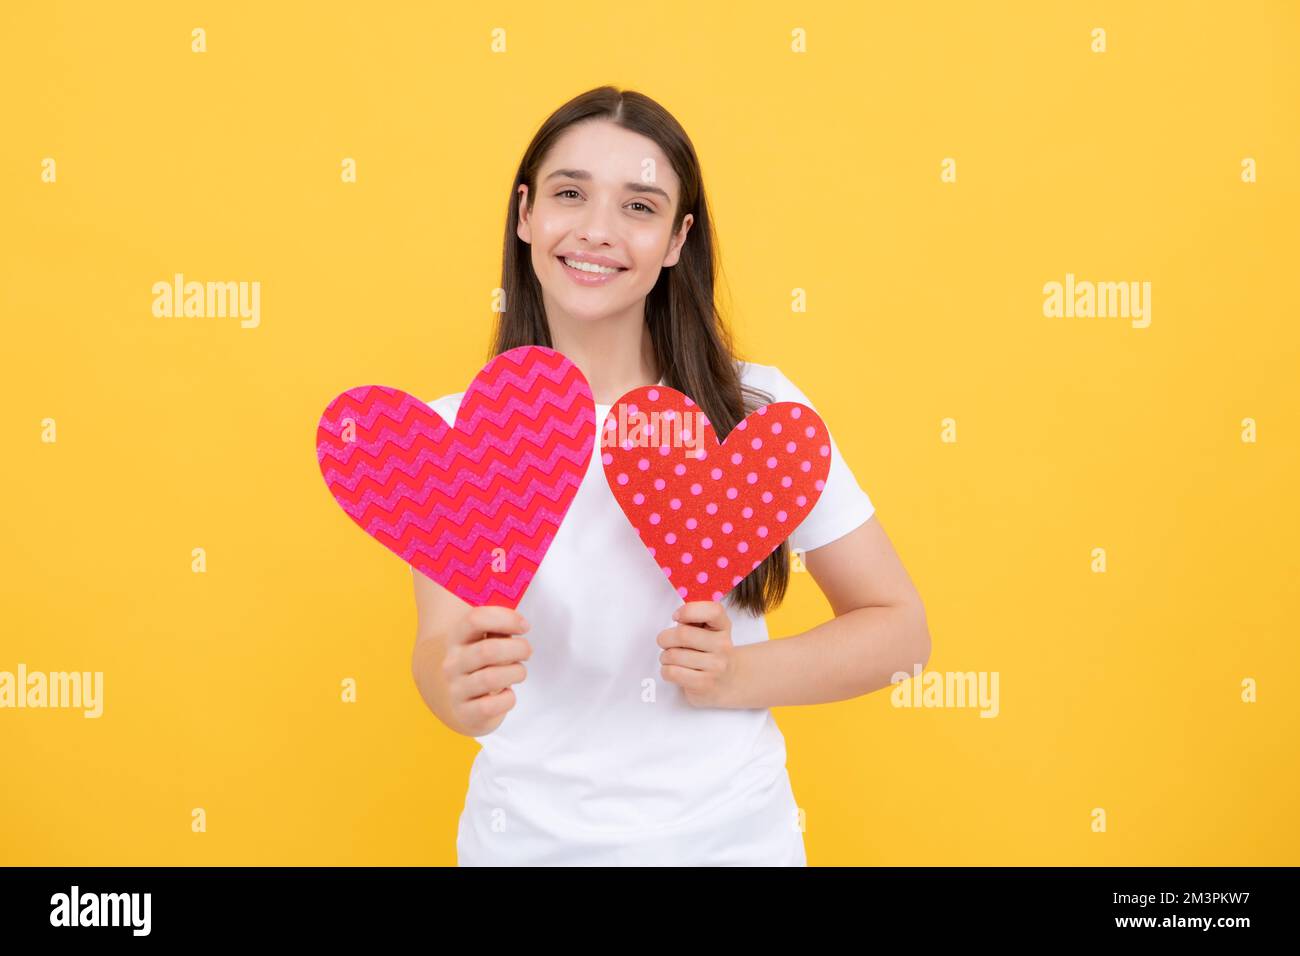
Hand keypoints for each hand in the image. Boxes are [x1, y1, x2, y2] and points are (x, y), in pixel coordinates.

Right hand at [442, 605, 531, 735]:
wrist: (467, 703)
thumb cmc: (484, 666)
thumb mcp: (487, 642)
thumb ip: (500, 630)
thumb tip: (519, 623)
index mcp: (457, 638)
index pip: (475, 619)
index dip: (506, 619)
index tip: (524, 626)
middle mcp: (452, 662)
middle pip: (487, 650)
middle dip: (518, 649)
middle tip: (528, 652)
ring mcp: (456, 689)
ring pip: (490, 678)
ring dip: (516, 673)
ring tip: (519, 673)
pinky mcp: (465, 712)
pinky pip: (490, 706)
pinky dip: (508, 699)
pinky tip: (508, 694)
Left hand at [656, 601, 742, 707]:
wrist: (727, 681)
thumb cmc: (709, 651)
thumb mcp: (708, 630)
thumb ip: (694, 619)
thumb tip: (678, 617)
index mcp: (723, 627)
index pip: (713, 611)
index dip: (689, 611)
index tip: (677, 617)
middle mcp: (723, 645)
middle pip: (683, 634)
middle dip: (665, 638)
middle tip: (665, 642)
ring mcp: (716, 666)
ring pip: (673, 655)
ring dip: (664, 656)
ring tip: (671, 658)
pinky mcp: (704, 684)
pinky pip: (671, 672)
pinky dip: (665, 671)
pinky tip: (674, 670)